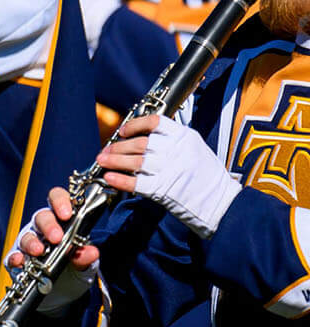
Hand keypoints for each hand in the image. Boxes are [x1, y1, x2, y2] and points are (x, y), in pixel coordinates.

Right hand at [7, 186, 99, 312]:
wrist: (60, 298)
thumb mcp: (84, 268)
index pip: (58, 200)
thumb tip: (92, 251)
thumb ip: (86, 259)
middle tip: (56, 238)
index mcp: (61, 222)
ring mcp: (28, 244)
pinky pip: (12, 256)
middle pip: (41, 217)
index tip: (67, 213)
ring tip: (39, 252)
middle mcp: (42, 229)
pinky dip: (15, 258)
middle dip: (48, 225)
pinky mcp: (16, 261)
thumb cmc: (73, 274)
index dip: (61, 202)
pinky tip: (20, 261)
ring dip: (32, 243)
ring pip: (26, 236)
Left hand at [97, 115, 240, 236]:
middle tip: (106, 151)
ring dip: (114, 161)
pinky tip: (109, 178)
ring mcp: (170, 169)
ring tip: (102, 161)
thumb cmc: (208, 178)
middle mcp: (176, 150)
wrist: (223, 204)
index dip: (134, 125)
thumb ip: (173, 142)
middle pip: (139, 143)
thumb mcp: (195, 150)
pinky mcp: (164, 189)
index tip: (123, 132)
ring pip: (135, 160)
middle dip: (118, 147)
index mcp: (185, 137)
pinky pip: (136, 182)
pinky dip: (120, 180)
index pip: (154, 122)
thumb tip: (142, 139)